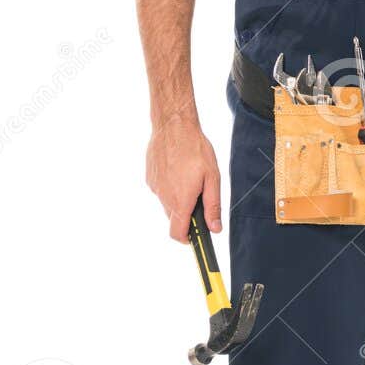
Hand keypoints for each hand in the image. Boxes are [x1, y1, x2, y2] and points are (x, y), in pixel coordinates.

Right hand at [145, 115, 220, 243]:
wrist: (173, 125)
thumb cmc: (195, 149)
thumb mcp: (212, 178)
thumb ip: (213, 206)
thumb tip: (215, 228)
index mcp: (180, 201)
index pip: (177, 234)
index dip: (187, 239)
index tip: (196, 236)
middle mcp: (164, 197)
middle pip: (174, 218)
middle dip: (186, 213)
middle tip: (199, 195)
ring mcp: (155, 187)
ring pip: (167, 203)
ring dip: (179, 198)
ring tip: (190, 177)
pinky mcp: (150, 177)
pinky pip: (161, 189)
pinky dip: (170, 186)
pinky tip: (178, 169)